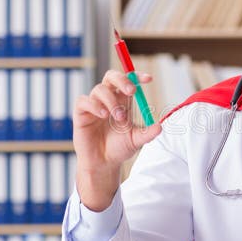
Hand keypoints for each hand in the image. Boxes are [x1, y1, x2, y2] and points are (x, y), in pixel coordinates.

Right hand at [72, 70, 161, 210]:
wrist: (103, 163)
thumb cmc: (119, 149)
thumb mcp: (136, 140)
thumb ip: (148, 133)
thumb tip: (160, 127)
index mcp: (123, 101)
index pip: (129, 81)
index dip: (137, 77)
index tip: (149, 79)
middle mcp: (108, 99)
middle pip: (112, 77)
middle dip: (122, 80)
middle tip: (132, 91)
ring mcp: (94, 105)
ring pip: (100, 89)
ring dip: (111, 101)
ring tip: (118, 118)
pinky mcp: (81, 113)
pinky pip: (84, 101)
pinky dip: (95, 105)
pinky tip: (103, 115)